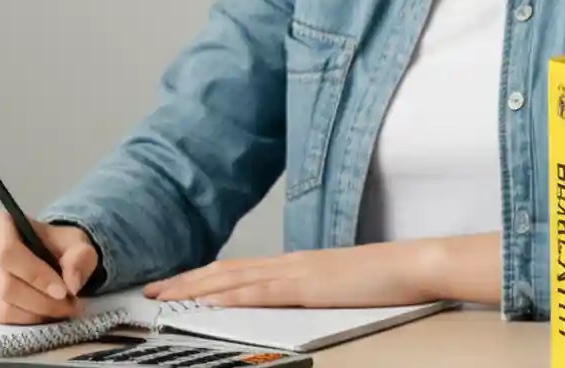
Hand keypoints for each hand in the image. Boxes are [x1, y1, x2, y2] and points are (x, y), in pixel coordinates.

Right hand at [0, 210, 99, 323]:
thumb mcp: (75, 242)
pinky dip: (24, 320)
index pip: (6, 251)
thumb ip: (79, 257)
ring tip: (60, 310)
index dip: (35, 274)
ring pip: (0, 305)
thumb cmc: (55, 244)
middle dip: (40, 299)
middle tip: (68, 305)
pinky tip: (43, 314)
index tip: (63, 290)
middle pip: (3, 283)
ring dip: (35, 313)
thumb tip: (72, 283)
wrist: (44, 254)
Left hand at [143, 233, 500, 307]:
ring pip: (232, 279)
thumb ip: (312, 290)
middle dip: (185, 281)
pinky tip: (206, 302)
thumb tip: (294, 301)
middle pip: (225, 271)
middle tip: (152, 290)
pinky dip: (228, 296)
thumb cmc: (383, 278)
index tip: (175, 284)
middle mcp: (288, 263)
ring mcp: (295, 272)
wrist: (411, 265)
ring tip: (164, 297)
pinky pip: (258, 293)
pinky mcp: (306, 286)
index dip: (203, 276)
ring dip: (194, 287)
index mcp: (295, 264)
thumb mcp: (338, 285)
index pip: (238, 270)